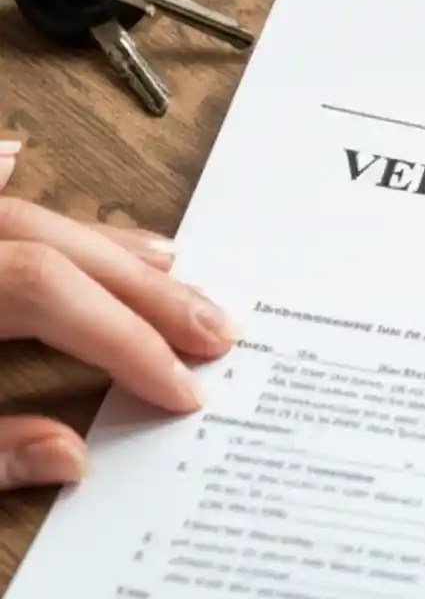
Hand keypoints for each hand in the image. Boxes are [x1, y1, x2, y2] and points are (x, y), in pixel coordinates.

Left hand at [0, 143, 235, 489]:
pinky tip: (16, 154)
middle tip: (216, 328)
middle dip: (146, 290)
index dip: (124, 337)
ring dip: (102, 242)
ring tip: (174, 267)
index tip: (179, 387)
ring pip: (25, 215)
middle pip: (55, 247)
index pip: (49, 292)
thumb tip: (70, 459)